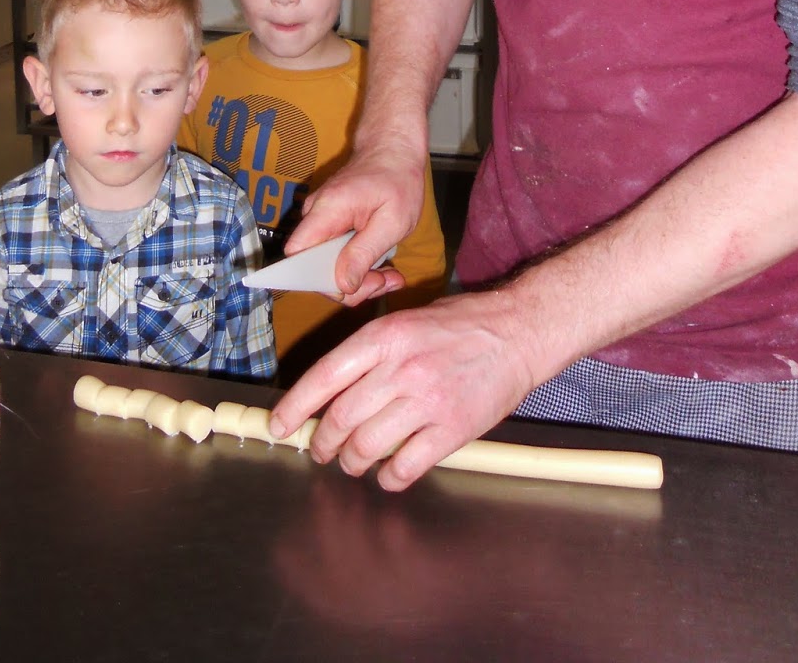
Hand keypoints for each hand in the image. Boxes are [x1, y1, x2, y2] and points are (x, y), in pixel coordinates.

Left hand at [268, 289, 537, 490]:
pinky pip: (405, 467)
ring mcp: (427, 400)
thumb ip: (370, 351)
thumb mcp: (407, 319)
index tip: (280, 426)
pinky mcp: (452, 429)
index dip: (295, 406)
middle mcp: (401, 368)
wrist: (518, 331)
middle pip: (341, 418)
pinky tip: (388, 474)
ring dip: (352, 462)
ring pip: (367, 447)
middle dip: (322, 442)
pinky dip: (388, 478)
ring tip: (353, 462)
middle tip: (320, 450)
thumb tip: (331, 389)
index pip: (325, 376)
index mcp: (385, 336)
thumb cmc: (461, 324)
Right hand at [284, 133, 426, 301]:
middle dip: (349, 284)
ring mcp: (320, 219)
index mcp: (327, 210)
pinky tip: (382, 267)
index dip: (319, 281)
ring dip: (357, 278)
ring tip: (390, 275)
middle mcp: (315, 214)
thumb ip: (364, 252)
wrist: (394, 149)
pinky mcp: (330, 223)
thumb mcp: (392, 221)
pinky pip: (334, 254)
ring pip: (326, 264)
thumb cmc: (398, 179)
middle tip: (385, 281)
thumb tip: (342, 285)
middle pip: (312, 267)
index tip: (356, 285)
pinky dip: (357, 265)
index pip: (298, 257)